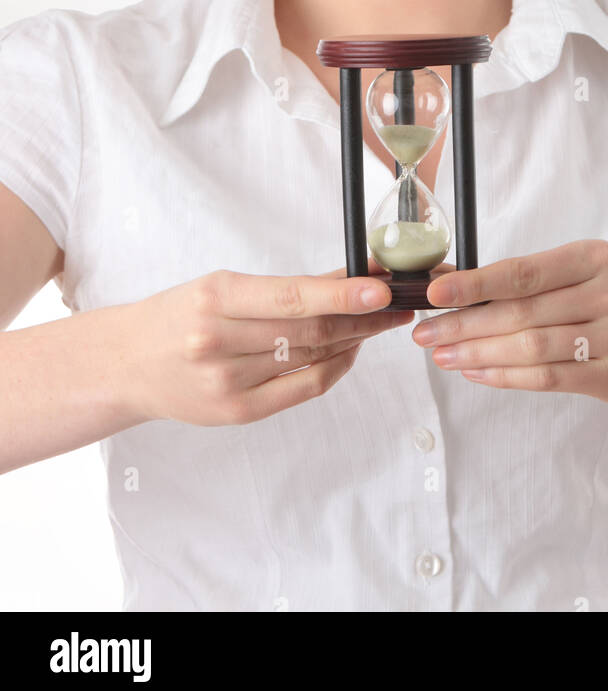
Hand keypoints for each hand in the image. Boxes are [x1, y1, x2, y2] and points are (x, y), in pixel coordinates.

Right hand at [117, 261, 418, 426]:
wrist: (127, 363)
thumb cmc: (179, 315)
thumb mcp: (221, 287)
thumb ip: (283, 287)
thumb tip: (349, 278)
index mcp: (214, 298)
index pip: (291, 297)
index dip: (341, 295)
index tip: (380, 290)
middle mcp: (217, 341)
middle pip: (309, 330)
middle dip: (362, 317)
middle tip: (396, 304)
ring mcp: (226, 382)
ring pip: (311, 358)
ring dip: (353, 339)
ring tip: (378, 322)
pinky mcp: (236, 412)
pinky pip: (302, 389)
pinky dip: (334, 368)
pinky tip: (348, 351)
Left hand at [412, 239, 607, 406]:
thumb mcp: (589, 275)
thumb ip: (534, 281)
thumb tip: (459, 286)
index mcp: (594, 258)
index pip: (523, 272)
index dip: (474, 283)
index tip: (434, 292)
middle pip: (521, 311)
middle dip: (465, 323)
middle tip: (425, 332)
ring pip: (531, 347)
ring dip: (479, 354)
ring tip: (443, 356)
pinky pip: (549, 377)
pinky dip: (506, 377)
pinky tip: (478, 374)